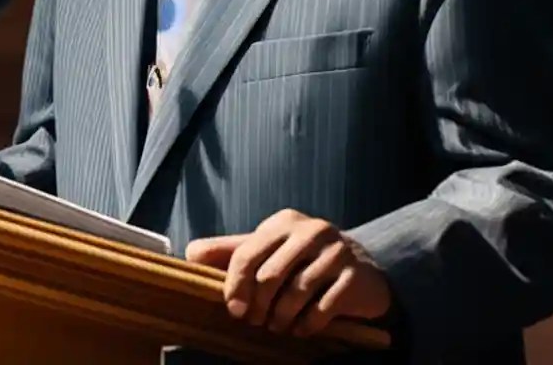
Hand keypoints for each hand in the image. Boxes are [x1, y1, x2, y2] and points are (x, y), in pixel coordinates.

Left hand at [185, 209, 392, 336]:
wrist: (362, 269)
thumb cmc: (303, 260)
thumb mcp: (268, 249)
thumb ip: (231, 251)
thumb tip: (189, 253)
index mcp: (283, 222)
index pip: (248, 253)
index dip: (235, 285)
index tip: (234, 310)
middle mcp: (311, 230)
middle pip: (270, 275)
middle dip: (259, 306)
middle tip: (256, 322)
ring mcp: (336, 252)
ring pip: (297, 293)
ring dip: (281, 319)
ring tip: (278, 327)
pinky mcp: (354, 276)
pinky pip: (323, 308)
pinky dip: (307, 325)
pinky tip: (300, 330)